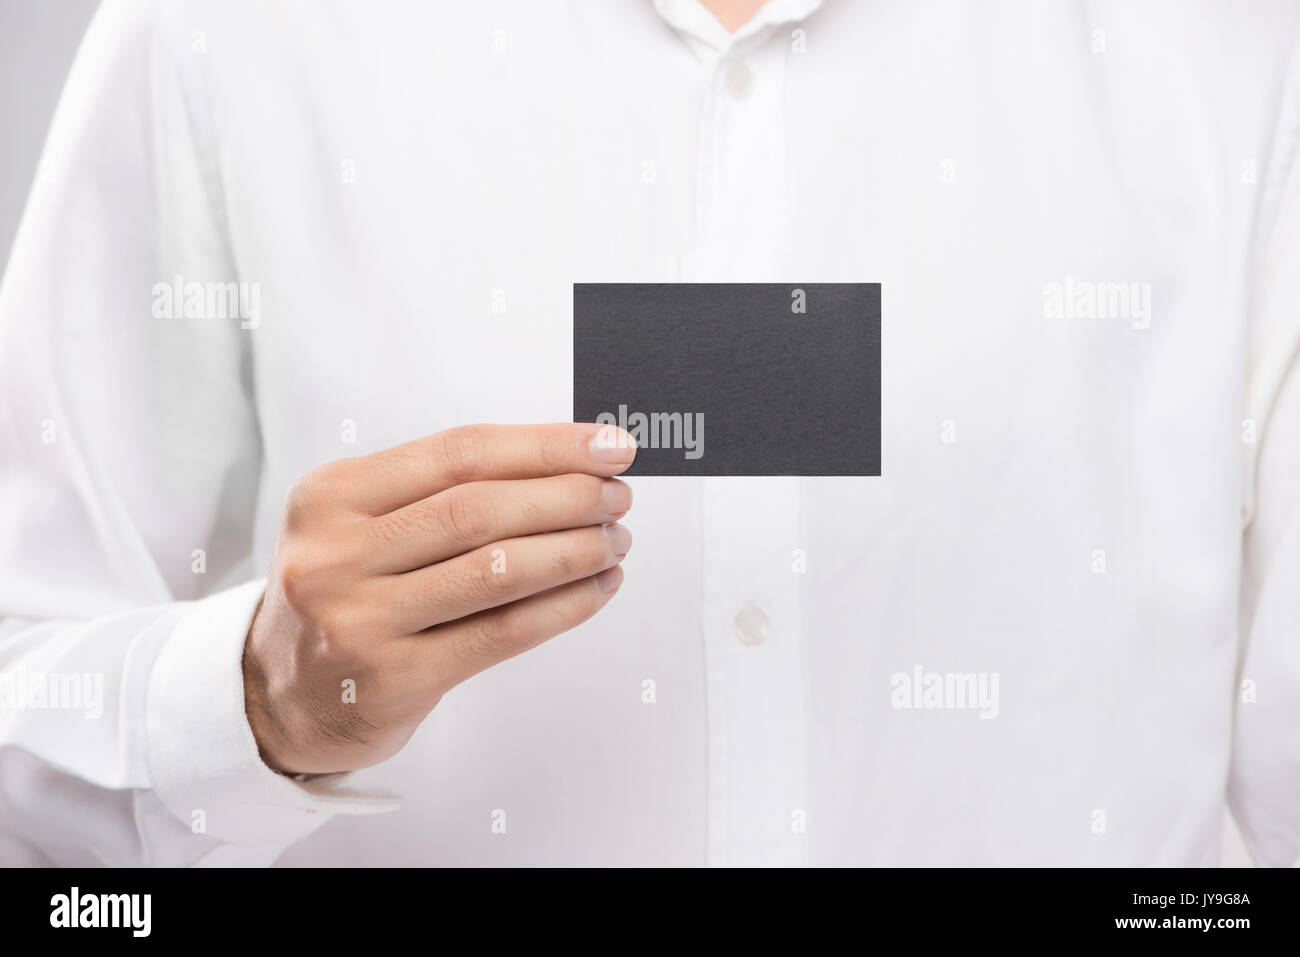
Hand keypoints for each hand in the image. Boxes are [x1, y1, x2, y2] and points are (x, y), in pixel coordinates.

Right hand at [242, 422, 636, 774]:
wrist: (278, 693)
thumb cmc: (343, 592)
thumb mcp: (359, 522)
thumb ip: (442, 490)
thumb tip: (567, 462)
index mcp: (330, 495)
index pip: (460, 453)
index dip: (545, 446)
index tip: (607, 446)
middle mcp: (337, 554)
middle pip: (482, 509)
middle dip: (569, 497)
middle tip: (617, 496)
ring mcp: (361, 620)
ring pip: (499, 570)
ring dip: (576, 550)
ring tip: (614, 540)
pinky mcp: (396, 679)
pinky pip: (504, 632)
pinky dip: (565, 606)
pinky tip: (596, 588)